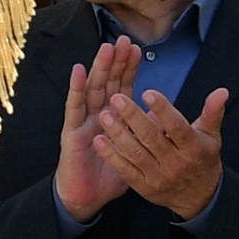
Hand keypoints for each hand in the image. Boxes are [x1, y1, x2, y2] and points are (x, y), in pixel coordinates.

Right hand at [54, 41, 137, 220]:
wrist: (87, 198)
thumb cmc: (111, 176)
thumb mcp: (138, 154)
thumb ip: (150, 137)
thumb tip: (168, 123)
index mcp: (113, 117)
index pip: (122, 87)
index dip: (128, 69)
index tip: (137, 49)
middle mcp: (97, 115)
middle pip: (107, 82)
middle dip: (115, 61)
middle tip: (123, 39)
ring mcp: (83, 121)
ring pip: (92, 89)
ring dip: (99, 68)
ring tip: (107, 48)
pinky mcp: (71, 133)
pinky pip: (74, 108)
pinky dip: (76, 88)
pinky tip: (79, 70)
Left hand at [91, 81, 231, 222]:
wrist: (198, 197)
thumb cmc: (202, 159)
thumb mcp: (211, 136)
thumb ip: (212, 112)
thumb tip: (222, 90)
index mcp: (193, 148)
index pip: (177, 127)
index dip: (163, 110)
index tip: (147, 92)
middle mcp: (175, 163)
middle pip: (152, 138)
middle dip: (133, 117)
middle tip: (116, 98)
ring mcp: (158, 177)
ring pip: (135, 153)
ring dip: (118, 134)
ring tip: (104, 115)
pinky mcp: (144, 187)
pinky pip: (125, 170)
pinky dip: (111, 155)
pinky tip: (99, 140)